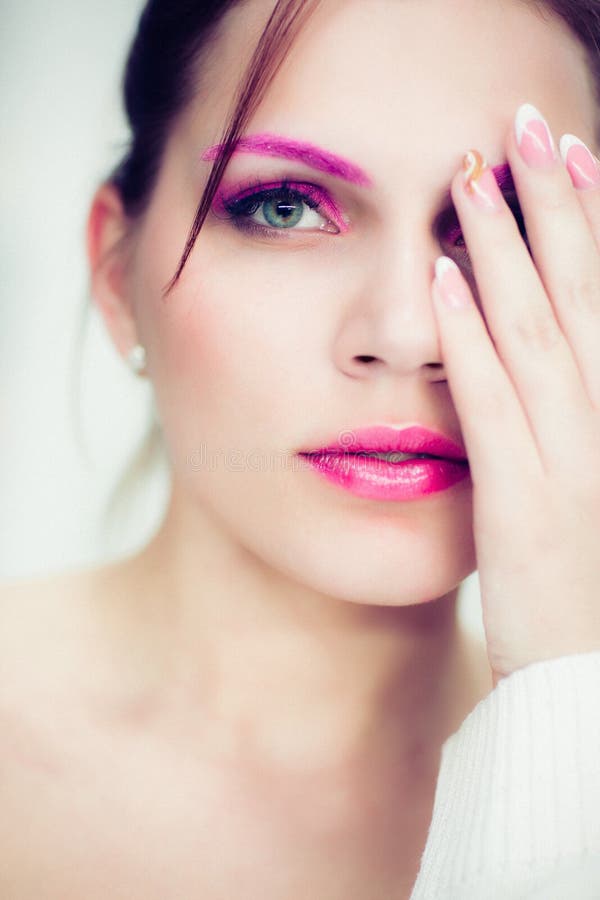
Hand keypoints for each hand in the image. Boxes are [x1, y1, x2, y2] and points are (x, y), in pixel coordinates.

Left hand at [431, 102, 599, 686]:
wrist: (587, 684)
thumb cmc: (584, 589)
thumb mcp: (584, 486)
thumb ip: (566, 420)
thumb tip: (538, 353)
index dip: (592, 222)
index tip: (573, 154)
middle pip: (580, 293)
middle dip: (555, 205)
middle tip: (528, 127)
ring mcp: (572, 460)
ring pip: (538, 329)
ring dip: (507, 246)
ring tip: (478, 174)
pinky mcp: (525, 501)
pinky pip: (492, 402)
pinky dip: (469, 337)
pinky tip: (442, 278)